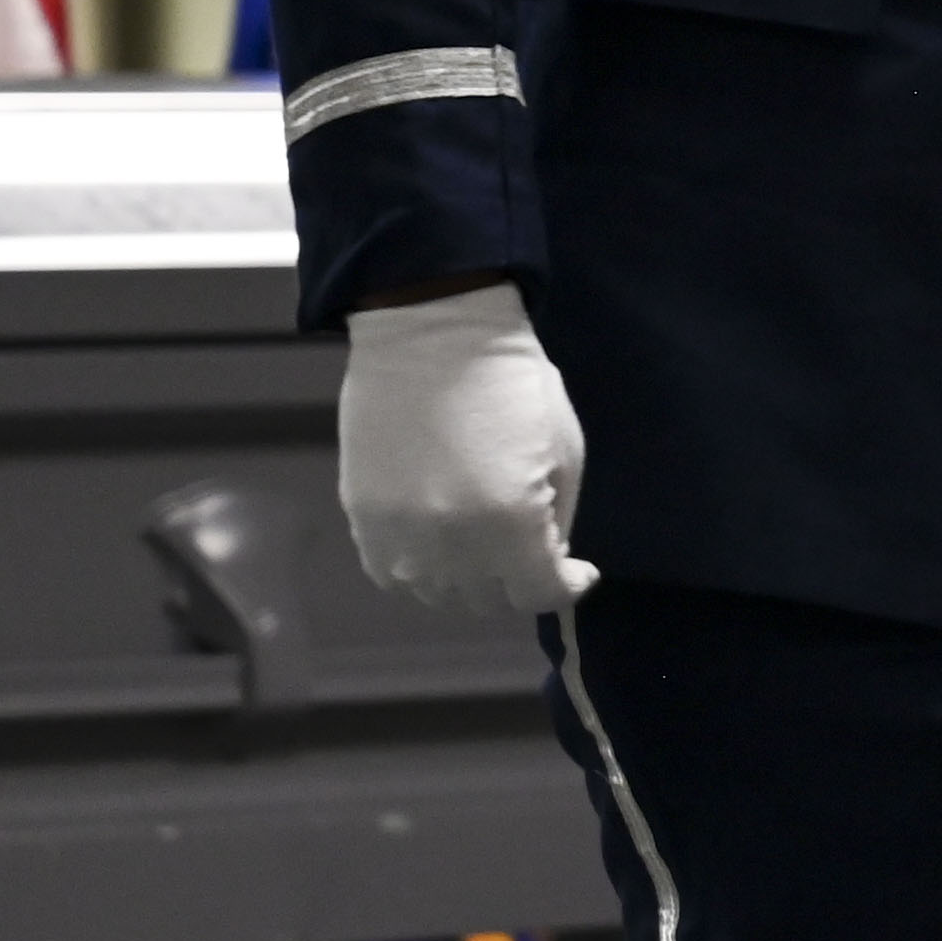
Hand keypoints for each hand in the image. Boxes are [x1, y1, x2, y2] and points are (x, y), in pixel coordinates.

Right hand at [338, 282, 596, 613]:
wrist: (433, 338)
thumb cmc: (513, 385)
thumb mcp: (564, 449)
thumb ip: (557, 520)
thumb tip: (548, 561)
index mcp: (511, 525)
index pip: (540, 595)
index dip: (567, 587)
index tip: (578, 571)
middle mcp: (451, 546)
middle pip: (490, 601)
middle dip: (519, 580)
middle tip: (532, 548)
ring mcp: (400, 538)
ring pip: (440, 596)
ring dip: (470, 580)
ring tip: (486, 542)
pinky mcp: (364, 522)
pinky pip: (394, 577)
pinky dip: (422, 570)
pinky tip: (443, 540)